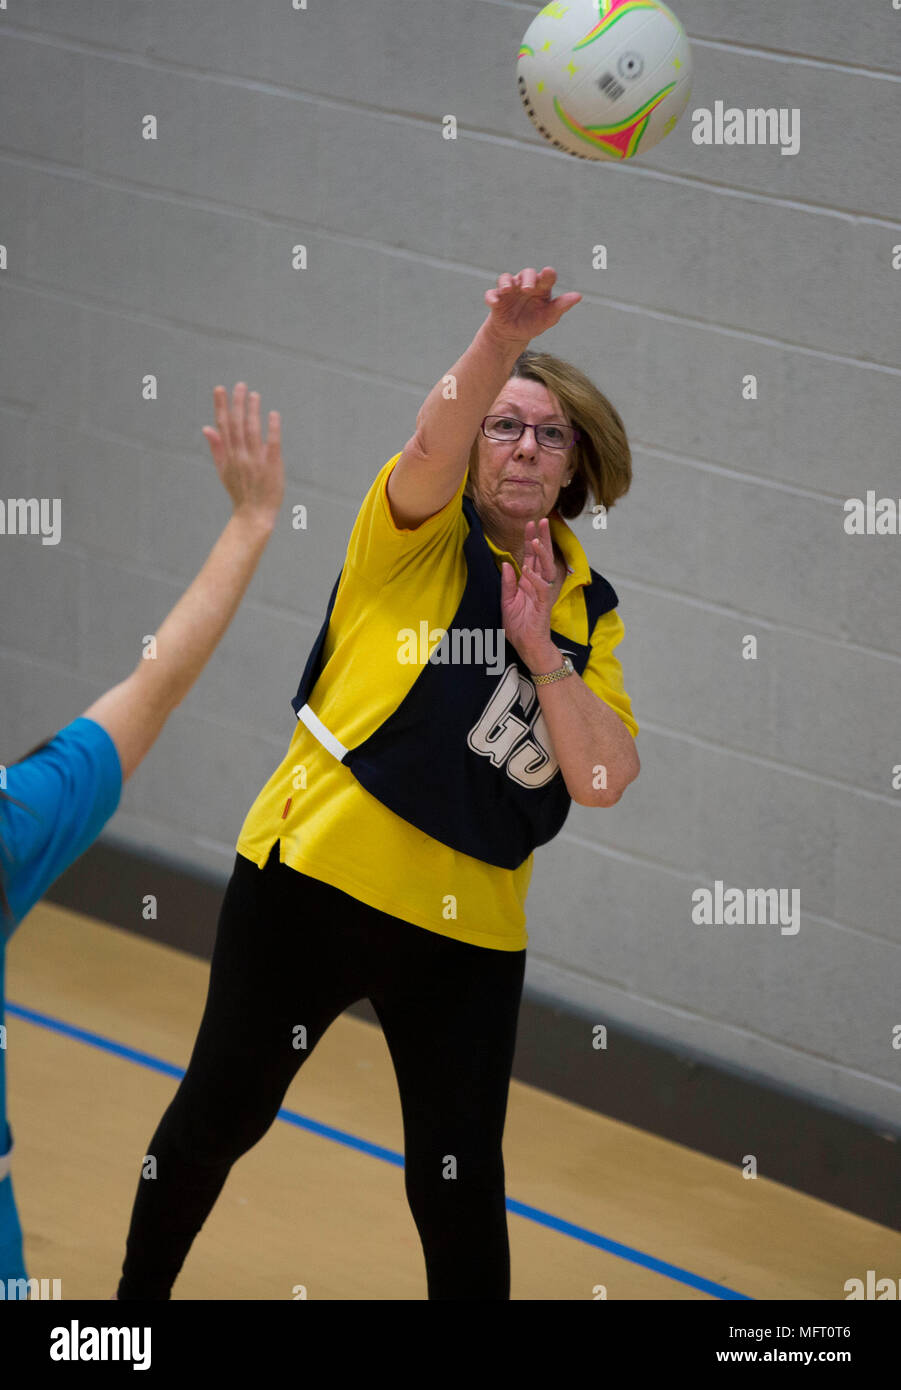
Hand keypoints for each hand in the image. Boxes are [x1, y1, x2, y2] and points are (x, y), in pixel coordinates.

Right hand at [202, 382, 283, 525]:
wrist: (254, 514)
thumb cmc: (240, 492)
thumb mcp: (223, 470)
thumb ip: (216, 448)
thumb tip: (206, 427)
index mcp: (228, 455)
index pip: (223, 426)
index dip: (221, 406)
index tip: (220, 389)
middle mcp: (240, 456)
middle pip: (237, 425)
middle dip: (237, 404)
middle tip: (240, 385)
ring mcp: (255, 461)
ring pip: (252, 431)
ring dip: (253, 412)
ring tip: (254, 395)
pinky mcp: (271, 466)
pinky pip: (271, 444)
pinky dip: (272, 429)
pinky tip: (273, 414)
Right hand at [484, 267, 581, 345]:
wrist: (512, 336)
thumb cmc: (533, 323)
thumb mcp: (549, 318)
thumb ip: (562, 306)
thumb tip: (578, 296)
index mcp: (541, 288)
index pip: (546, 277)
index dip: (547, 274)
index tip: (548, 273)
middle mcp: (524, 285)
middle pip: (526, 273)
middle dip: (527, 279)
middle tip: (528, 289)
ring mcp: (509, 291)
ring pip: (506, 278)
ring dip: (506, 282)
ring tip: (508, 290)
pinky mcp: (496, 299)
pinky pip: (491, 294)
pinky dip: (492, 297)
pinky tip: (495, 303)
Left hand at [500, 517, 557, 667]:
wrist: (526, 646)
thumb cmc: (519, 626)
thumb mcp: (507, 601)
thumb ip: (507, 583)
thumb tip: (506, 563)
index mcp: (529, 582)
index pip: (531, 556)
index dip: (530, 540)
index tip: (529, 524)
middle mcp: (538, 584)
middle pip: (542, 557)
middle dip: (542, 538)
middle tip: (541, 520)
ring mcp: (542, 594)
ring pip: (545, 569)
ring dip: (541, 554)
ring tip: (536, 540)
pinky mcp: (543, 606)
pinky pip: (542, 589)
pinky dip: (535, 579)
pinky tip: (528, 570)